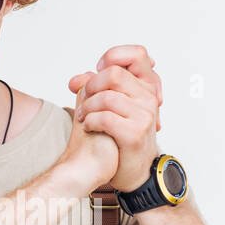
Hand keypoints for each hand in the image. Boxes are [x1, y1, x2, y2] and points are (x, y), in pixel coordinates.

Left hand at [67, 45, 161, 192]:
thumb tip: (74, 81)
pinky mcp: (135, 133)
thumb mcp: (113, 107)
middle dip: (91, 86)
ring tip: (83, 116)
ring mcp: (145, 115)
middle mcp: (149, 98)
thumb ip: (95, 89)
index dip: (112, 58)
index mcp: (147, 87)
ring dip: (87, 107)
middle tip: (84, 100)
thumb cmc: (122, 137)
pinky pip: (105, 118)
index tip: (99, 71)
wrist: (134, 171)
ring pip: (106, 97)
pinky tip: (88, 127)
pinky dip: (90, 121)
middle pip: (114, 74)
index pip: (137, 54)